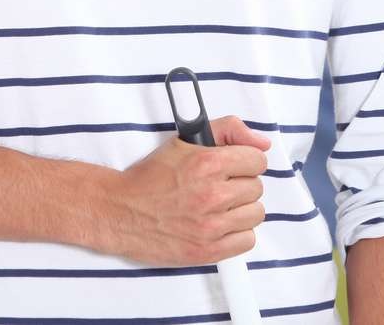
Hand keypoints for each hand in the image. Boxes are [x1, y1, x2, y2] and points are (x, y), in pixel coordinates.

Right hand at [98, 116, 269, 265]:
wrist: (120, 211)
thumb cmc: (150, 177)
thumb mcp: (185, 141)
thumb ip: (228, 131)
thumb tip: (263, 143)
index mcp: (207, 163)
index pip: (257, 160)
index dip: (245, 161)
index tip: (233, 166)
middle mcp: (212, 194)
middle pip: (256, 187)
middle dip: (240, 184)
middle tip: (219, 186)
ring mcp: (210, 226)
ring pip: (255, 214)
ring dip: (240, 209)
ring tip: (219, 206)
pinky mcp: (208, 251)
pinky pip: (247, 240)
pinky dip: (236, 233)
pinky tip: (218, 225)